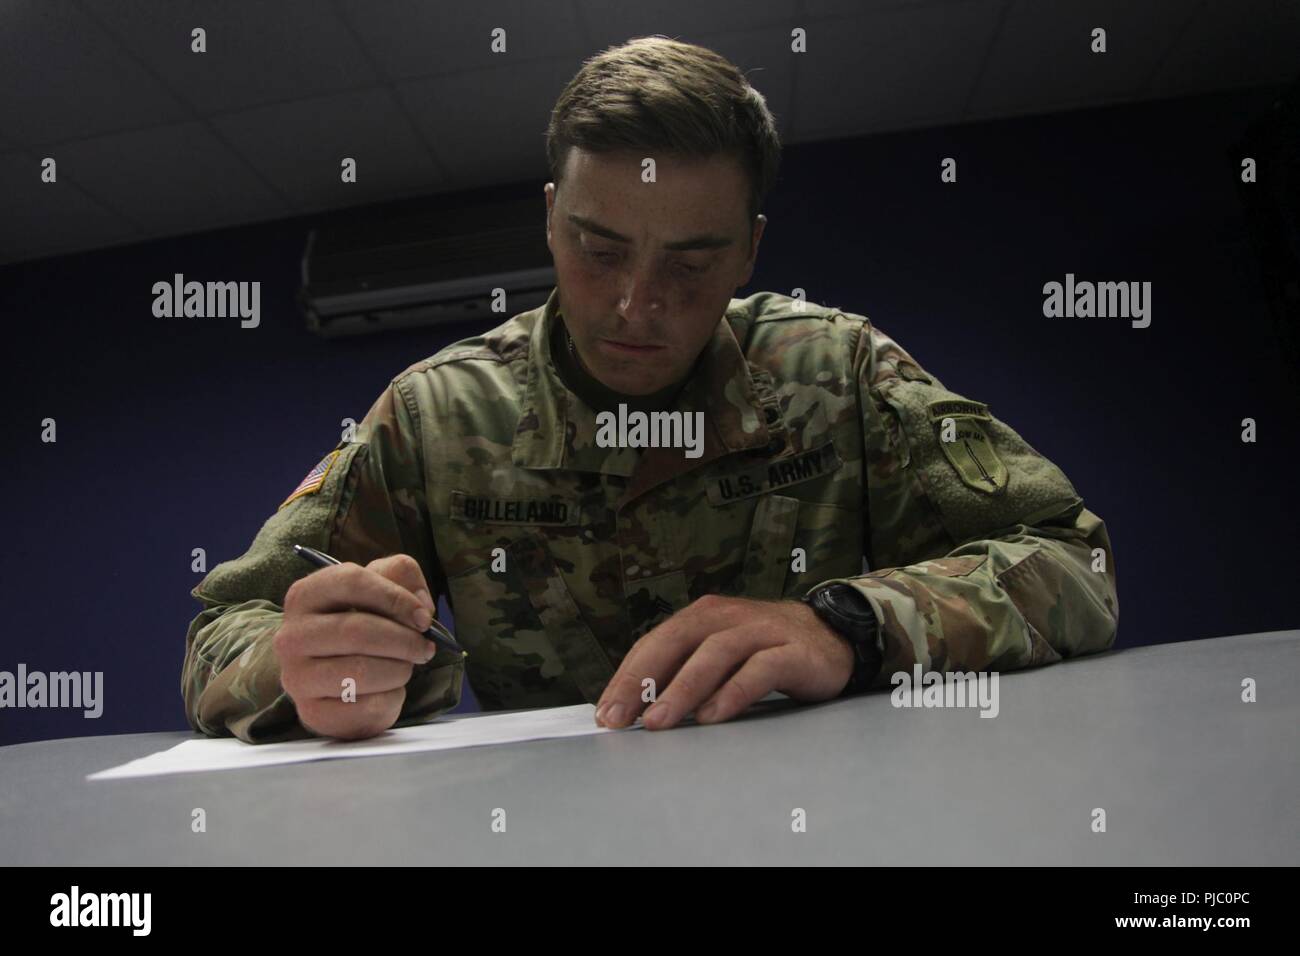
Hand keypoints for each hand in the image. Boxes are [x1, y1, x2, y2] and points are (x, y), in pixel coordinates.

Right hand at [275, 553, 437, 740]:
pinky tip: (387, 691)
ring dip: (399, 670)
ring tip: (404, 667)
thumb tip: (421, 609)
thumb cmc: (362, 625)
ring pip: (362, 672)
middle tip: (424, 648)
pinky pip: (367, 707)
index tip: (423, 617)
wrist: (337, 679)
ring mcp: (297, 678)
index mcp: (305, 595)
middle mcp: (292, 636)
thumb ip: (402, 576)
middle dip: (404, 641)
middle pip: (357, 631)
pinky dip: (392, 699)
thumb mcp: (380, 588)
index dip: (395, 598)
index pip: (351, 582)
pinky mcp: (313, 713)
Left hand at [594, 594, 854, 729]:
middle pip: (677, 642)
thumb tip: (636, 708)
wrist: (832, 636)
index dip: (627, 676)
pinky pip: (761, 669)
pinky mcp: (794, 652)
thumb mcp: (719, 654)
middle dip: (644, 681)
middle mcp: (728, 617)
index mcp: (703, 615)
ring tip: (660, 721)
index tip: (606, 712)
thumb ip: (683, 672)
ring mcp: (763, 631)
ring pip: (716, 653)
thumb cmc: (764, 650)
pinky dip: (734, 692)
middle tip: (622, 717)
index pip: (655, 642)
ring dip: (684, 688)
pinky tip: (714, 716)